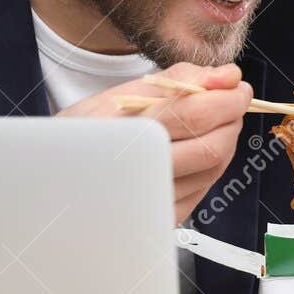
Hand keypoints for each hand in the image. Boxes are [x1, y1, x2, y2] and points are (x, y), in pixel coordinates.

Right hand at [60, 62, 251, 224]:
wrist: (55, 178)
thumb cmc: (86, 132)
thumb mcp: (119, 94)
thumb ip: (178, 80)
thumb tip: (227, 76)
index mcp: (122, 133)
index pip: (194, 115)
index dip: (227, 99)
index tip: (238, 87)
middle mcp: (135, 172)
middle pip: (211, 147)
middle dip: (233, 119)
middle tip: (234, 100)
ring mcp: (149, 201)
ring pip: (213, 170)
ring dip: (226, 139)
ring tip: (216, 120)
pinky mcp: (160, 218)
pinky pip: (204, 189)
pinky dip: (212, 163)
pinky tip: (198, 147)